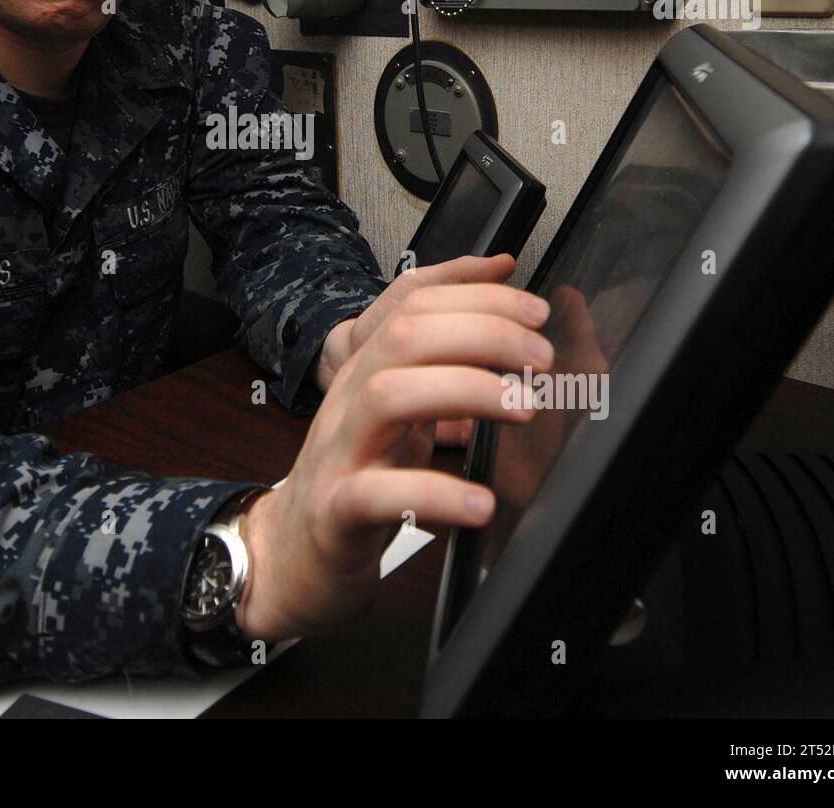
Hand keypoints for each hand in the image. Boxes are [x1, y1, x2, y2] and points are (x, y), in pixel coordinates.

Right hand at [235, 275, 552, 642]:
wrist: (292, 553)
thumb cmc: (359, 474)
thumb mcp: (401, 404)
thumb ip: (444, 351)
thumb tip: (500, 280)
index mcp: (367, 368)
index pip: (414, 303)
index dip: (478, 295)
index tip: (536, 311)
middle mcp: (349, 398)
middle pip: (404, 336)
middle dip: (483, 333)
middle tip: (540, 359)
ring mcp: (338, 452)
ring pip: (387, 396)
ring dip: (464, 389)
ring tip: (523, 408)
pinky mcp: (335, 511)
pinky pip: (376, 494)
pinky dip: (434, 493)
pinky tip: (480, 502)